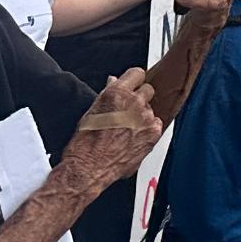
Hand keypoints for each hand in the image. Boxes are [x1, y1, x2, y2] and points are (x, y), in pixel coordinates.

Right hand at [60, 69, 163, 192]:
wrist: (89, 168)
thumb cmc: (85, 143)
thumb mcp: (92, 111)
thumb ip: (108, 94)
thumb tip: (114, 80)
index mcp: (117, 93)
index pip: (137, 73)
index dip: (134, 80)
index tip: (132, 86)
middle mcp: (134, 103)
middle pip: (148, 90)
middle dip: (139, 98)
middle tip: (128, 111)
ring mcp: (146, 118)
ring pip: (151, 109)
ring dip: (142, 116)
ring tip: (126, 130)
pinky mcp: (153, 133)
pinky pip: (155, 124)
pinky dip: (147, 129)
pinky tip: (133, 138)